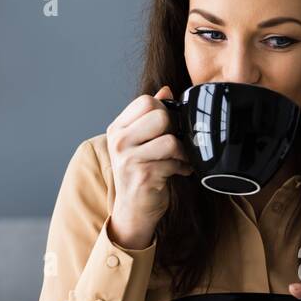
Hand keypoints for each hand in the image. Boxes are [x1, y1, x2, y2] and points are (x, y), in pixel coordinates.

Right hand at [104, 85, 194, 248]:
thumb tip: (167, 90)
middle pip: (160, 116)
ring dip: (182, 151)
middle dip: (174, 130)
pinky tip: (178, 172)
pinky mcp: (144, 175)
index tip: (167, 127)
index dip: (164, 111)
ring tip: (178, 159)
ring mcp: (130, 159)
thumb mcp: (140, 142)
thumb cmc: (139, 173)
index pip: (146, 101)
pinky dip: (183, 167)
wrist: (133, 210)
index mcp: (118, 129)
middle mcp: (119, 141)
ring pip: (170, 140)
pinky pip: (174, 162)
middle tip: (174, 145)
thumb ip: (150, 116)